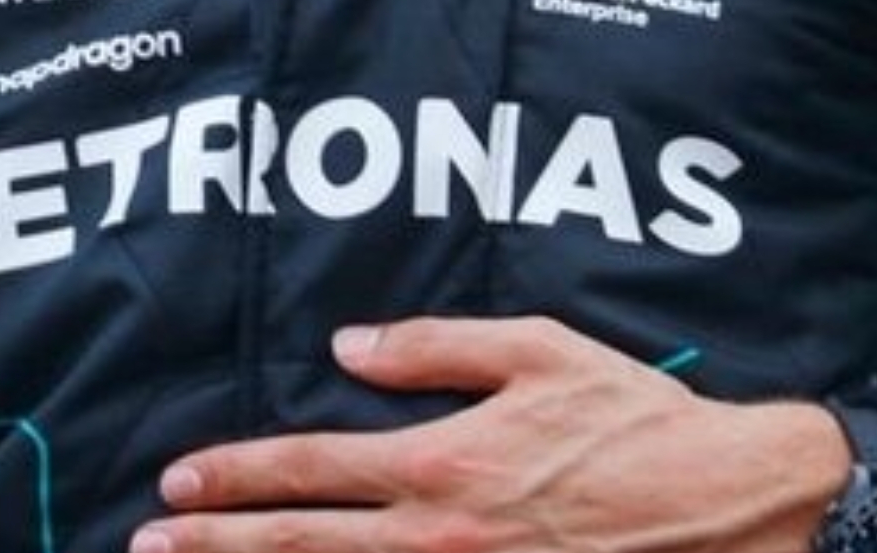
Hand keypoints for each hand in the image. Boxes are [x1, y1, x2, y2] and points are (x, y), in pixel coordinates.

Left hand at [132, 315, 850, 552]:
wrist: (726, 506)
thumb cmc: (633, 420)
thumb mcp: (537, 350)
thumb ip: (435, 348)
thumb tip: (348, 345)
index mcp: (443, 462)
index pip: (311, 469)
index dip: (235, 478)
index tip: (176, 483)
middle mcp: (439, 536)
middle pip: (302, 546)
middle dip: (217, 546)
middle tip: (150, 544)